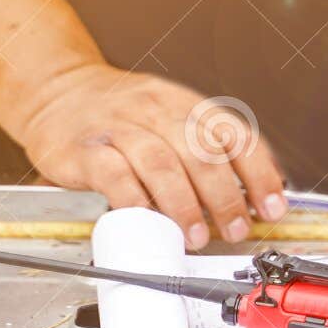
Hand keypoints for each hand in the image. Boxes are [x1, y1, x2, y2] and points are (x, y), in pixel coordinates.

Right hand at [15, 64, 286, 248]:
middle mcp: (156, 110)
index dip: (260, 175)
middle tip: (236, 229)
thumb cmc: (122, 114)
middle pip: (202, 153)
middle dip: (226, 197)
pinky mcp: (85, 148)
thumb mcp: (173, 120)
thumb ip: (210, 151)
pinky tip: (149, 220)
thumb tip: (257, 195)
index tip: (272, 208)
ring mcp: (119, 126)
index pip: (235, 136)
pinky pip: (115, 175)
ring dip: (185, 205)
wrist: (55, 91)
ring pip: (162, 163)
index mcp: (186, 105)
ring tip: (197, 236)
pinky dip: (136, 201)